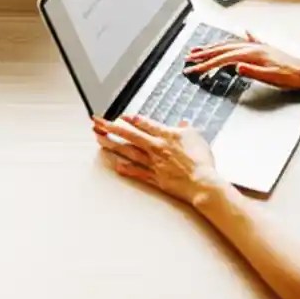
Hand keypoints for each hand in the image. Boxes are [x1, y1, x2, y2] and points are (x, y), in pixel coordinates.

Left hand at [93, 115, 225, 204]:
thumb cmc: (201, 160)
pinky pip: (136, 172)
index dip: (131, 119)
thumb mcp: (196, 137)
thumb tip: (182, 123)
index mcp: (165, 135)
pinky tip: (115, 165)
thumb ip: (186, 129)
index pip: (144, 123)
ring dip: (112, 145)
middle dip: (111, 127)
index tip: (120, 116)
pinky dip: (126, 168)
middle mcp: (155, 147)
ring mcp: (153, 163)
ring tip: (99, 139)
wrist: (202, 182)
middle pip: (129, 135)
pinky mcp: (154, 178)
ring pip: (128, 152)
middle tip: (97, 122)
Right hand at [185, 34, 299, 89]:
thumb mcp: (270, 77)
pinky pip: (243, 41)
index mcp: (251, 53)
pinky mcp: (263, 48)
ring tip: (201, 48)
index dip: (206, 64)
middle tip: (188, 57)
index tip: (193, 69)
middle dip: (204, 53)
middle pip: (222, 48)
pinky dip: (239, 38)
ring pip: (230, 44)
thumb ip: (252, 71)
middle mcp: (252, 46)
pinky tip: (241, 32)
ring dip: (214, 46)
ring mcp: (257, 46)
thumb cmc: (289, 76)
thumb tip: (236, 66)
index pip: (222, 59)